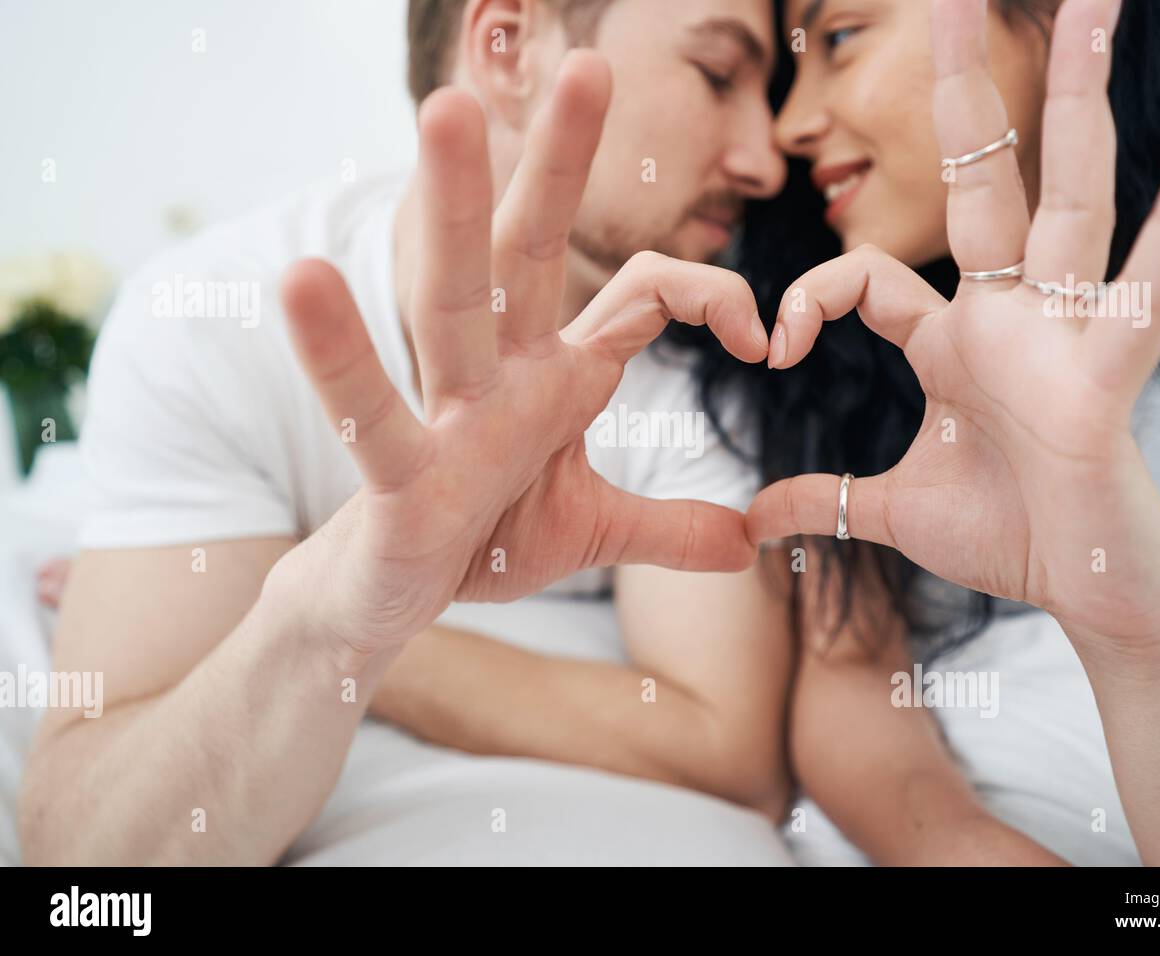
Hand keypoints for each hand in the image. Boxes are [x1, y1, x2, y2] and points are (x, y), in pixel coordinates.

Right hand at [270, 52, 768, 658]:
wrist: (393, 599)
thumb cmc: (483, 542)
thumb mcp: (592, 531)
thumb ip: (667, 528)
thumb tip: (747, 541)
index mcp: (553, 379)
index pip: (640, 298)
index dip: (709, 294)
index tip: (762, 338)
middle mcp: (500, 375)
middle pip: (531, 254)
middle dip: (561, 167)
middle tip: (592, 64)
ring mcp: (446, 416)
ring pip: (450, 298)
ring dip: (453, 207)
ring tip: (446, 108)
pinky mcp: (398, 476)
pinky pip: (369, 411)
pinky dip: (341, 354)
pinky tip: (301, 276)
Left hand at [747, 0, 1159, 650]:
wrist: (1082, 590)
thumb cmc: (1005, 538)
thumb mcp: (890, 511)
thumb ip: (820, 500)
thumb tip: (749, 520)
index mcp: (953, 339)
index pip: (867, 274)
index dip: (809, 296)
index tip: (776, 348)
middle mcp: (1009, 313)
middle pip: (984, 179)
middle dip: (966, 87)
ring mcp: (1063, 330)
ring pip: (1071, 195)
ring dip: (1083, 99)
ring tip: (1096, 1)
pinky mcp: (1109, 370)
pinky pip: (1152, 282)